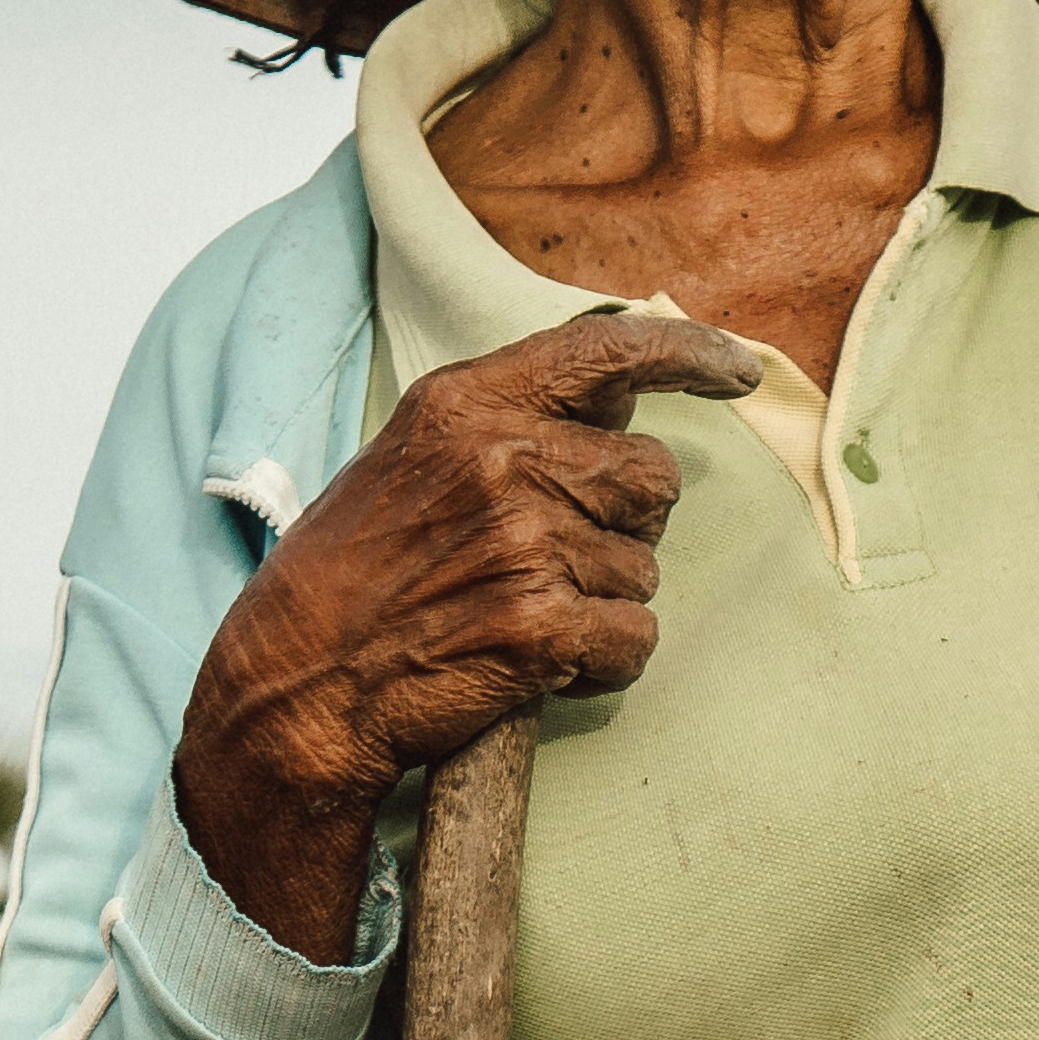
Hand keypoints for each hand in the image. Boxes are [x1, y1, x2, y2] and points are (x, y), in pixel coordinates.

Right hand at [173, 303, 764, 958]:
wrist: (299, 685)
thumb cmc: (355, 579)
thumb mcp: (411, 462)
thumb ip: (505, 427)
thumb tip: (617, 411)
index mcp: (467, 406)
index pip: (604, 353)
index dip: (687, 356)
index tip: (739, 372)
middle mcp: (502, 461)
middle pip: (650, 479)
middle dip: (626, 525)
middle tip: (554, 561)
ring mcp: (525, 545)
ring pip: (645, 569)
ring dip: (602, 603)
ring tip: (521, 618)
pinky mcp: (542, 628)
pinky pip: (635, 640)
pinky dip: (604, 664)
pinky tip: (541, 665)